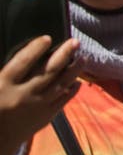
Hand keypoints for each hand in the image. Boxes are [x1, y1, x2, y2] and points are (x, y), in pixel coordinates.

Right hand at [0, 37, 81, 154]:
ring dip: (74, 70)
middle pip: (48, 71)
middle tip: (75, 42)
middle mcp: (22, 95)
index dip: (35, 49)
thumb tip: (26, 54)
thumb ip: (6, 72)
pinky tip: (78, 80)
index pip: (21, 62)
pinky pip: (63, 100)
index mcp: (3, 86)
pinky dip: (72, 89)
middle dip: (64, 54)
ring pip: (60, 84)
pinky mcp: (45, 117)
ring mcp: (36, 106)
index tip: (47, 38)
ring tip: (83, 57)